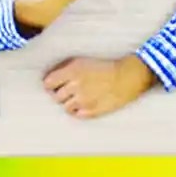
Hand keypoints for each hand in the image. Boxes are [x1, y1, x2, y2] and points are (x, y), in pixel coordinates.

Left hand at [42, 55, 156, 118]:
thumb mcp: (82, 61)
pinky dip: (78, 111)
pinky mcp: (92, 111)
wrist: (127, 77)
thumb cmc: (105, 67)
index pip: (48, 83)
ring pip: (65, 107)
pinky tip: (85, 105)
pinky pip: (77, 115)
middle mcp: (76, 86)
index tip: (53, 86)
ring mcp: (84, 100)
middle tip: (68, 93)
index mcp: (72, 71)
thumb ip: (64, 68)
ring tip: (78, 99)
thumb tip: (49, 77)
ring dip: (69, 103)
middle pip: (56, 97)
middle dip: (60, 95)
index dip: (50, 85)